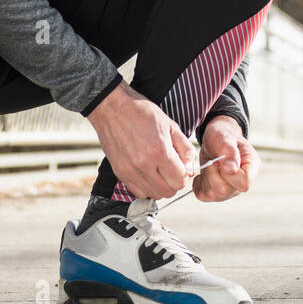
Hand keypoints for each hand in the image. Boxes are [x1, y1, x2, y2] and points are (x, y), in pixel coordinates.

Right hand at [86, 80, 196, 199]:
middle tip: (171, 169)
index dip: (184, 175)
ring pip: (154, 194)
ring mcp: (130, 171)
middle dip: (174, 182)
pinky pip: (138, 192)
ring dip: (160, 186)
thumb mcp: (170, 125)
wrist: (113, 108)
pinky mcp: (120, 173)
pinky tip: (147, 173)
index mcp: (159, 151)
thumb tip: (190, 167)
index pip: (180, 181)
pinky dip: (146, 187)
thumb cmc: (141, 113)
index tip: (181, 167)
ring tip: (159, 170)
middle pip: (168, 192)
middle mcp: (144, 165)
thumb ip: (185, 148)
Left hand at [194, 116, 258, 201]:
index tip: (220, 160)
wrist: (214, 139)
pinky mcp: (215, 194)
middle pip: (225, 191)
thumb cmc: (222, 135)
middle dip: (212, 174)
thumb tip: (231, 170)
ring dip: (205, 177)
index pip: (244, 183)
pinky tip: (203, 172)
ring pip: (213, 194)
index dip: (229, 175)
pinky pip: (203, 195)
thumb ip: (229, 151)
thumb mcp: (224, 137)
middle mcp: (242, 182)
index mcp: (251, 167)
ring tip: (210, 164)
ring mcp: (229, 191)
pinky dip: (198, 183)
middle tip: (212, 159)